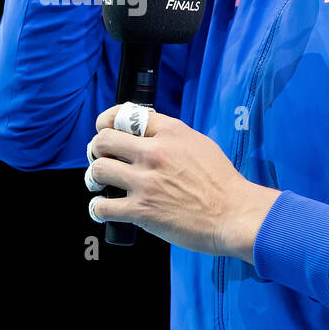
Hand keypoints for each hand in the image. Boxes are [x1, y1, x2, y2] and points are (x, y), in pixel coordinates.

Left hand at [85, 103, 280, 260]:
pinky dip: (98, 208)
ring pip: (98, 170)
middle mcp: (154, 153)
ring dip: (94, 177)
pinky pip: (103, 206)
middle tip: (101, 158)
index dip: (107, 121)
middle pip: (104, 139)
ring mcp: (145, 182)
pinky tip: (103, 208)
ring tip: (100, 183)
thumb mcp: (199, 144)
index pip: (124, 114)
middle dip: (97, 148)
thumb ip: (171, 137)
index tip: (103, 129)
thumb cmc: (221, 182)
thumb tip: (148, 136)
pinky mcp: (141, 211)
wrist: (233, 215)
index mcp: (170, 132)